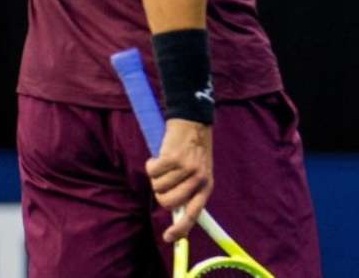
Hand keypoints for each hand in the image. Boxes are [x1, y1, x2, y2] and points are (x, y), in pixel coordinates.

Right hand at [146, 119, 212, 242]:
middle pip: (168, 202)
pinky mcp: (173, 157)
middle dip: (160, 194)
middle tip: (163, 181)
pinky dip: (151, 164)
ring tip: (166, 164)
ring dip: (156, 176)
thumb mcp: (199, 172)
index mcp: (206, 186)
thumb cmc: (193, 150)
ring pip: (158, 186)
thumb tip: (174, 213)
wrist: (192, 121)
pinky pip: (152, 171)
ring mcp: (186, 168)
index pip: (194, 214)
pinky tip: (159, 156)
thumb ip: (189, 191)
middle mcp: (198, 179)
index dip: (181, 229)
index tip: (169, 237)